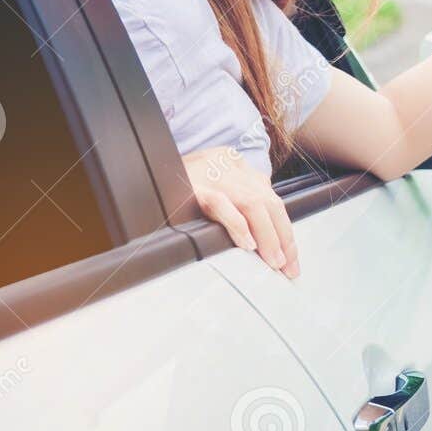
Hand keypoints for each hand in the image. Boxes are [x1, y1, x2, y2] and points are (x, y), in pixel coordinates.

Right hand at [181, 146, 299, 278]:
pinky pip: (222, 205)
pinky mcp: (192, 187)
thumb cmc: (176, 188)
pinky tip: (247, 245)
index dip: (284, 230)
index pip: (270, 198)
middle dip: (282, 237)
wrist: (141, 174)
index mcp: (234, 164)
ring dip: (268, 237)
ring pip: (253, 204)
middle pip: (267, 202)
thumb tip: (265, 236)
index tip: (289, 257)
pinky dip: (238, 226)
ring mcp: (210, 173)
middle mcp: (227, 165)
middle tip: (287, 266)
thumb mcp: (213, 188)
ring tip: (273, 261)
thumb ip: (238, 202)